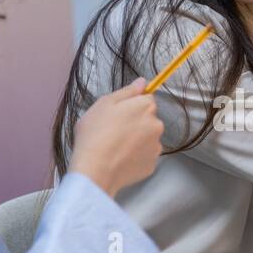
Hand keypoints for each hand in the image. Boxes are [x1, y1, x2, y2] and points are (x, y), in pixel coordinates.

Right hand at [68, 78, 163, 196]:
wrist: (95, 169)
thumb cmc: (95, 134)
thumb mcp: (104, 103)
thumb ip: (127, 91)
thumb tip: (142, 82)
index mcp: (145, 106)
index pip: (146, 99)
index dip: (131, 105)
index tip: (118, 113)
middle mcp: (156, 125)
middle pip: (148, 119)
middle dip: (135, 122)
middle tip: (113, 130)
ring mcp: (156, 146)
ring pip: (147, 138)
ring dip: (136, 140)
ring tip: (115, 146)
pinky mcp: (152, 165)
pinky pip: (145, 156)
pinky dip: (136, 157)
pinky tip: (120, 158)